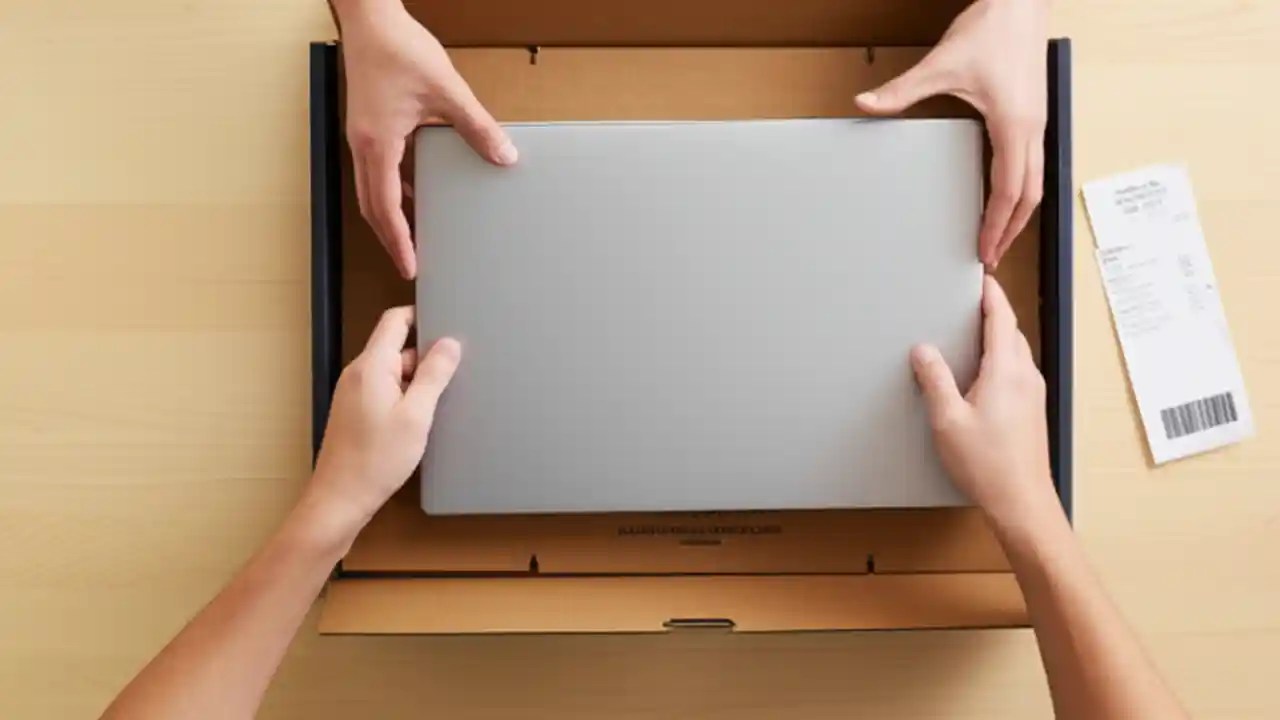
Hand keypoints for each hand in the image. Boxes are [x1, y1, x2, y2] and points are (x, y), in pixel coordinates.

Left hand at [306, 306, 460, 533]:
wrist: (340, 499)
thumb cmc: (376, 460)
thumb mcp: (417, 415)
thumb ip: (433, 375)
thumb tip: (449, 343)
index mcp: (370, 366)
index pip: (394, 321)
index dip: (421, 317)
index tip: (448, 325)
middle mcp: (357, 374)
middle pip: (396, 347)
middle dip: (425, 357)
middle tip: (452, 377)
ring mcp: (354, 393)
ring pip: (392, 371)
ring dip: (415, 382)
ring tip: (436, 405)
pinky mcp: (355, 412)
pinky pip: (384, 390)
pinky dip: (404, 397)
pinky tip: (418, 421)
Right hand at [336, 0, 516, 278]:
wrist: (370, 18)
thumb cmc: (398, 49)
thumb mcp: (447, 91)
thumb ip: (477, 128)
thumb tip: (504, 156)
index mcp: (378, 144)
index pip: (384, 207)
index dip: (398, 241)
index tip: (409, 266)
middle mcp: (363, 145)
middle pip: (370, 206)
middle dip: (390, 237)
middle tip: (409, 262)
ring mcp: (361, 135)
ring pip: (369, 188)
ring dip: (388, 214)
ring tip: (411, 235)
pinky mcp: (367, 124)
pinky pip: (375, 168)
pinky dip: (390, 187)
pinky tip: (411, 188)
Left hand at [856, 0, 1048, 266]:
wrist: (1020, 4)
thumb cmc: (993, 31)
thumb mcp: (942, 65)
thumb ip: (902, 91)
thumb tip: (867, 105)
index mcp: (1014, 127)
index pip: (1008, 191)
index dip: (996, 225)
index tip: (985, 250)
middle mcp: (1033, 129)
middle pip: (1030, 195)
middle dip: (1012, 229)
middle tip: (992, 255)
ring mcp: (1038, 122)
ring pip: (1037, 180)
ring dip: (1020, 211)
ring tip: (1000, 234)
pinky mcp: (1034, 113)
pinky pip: (1034, 162)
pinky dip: (1022, 187)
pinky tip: (1004, 192)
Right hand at [910, 276, 1056, 527]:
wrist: (1022, 500)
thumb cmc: (987, 464)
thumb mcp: (947, 419)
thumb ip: (934, 380)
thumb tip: (923, 350)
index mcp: (1006, 371)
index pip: (1001, 318)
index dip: (992, 294)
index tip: (983, 278)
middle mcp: (1026, 377)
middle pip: (1011, 332)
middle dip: (993, 312)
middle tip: (971, 302)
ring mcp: (1033, 394)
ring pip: (1017, 352)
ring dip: (999, 336)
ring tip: (974, 332)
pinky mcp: (1032, 410)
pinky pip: (1018, 371)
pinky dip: (1002, 358)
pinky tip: (983, 373)